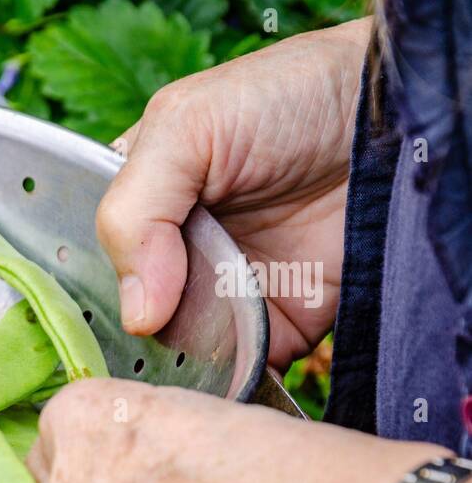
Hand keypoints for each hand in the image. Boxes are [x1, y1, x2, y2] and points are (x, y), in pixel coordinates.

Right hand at [96, 19, 371, 368]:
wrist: (399, 121)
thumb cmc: (288, 98)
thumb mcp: (187, 127)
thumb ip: (135, 210)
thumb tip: (136, 313)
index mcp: (139, 205)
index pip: (88, 261)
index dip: (82, 293)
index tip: (82, 322)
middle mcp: (173, 255)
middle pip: (127, 319)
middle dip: (128, 341)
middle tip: (138, 349)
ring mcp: (222, 294)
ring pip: (176, 354)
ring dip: (174, 369)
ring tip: (173, 373)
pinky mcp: (275, 328)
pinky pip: (236, 373)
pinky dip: (226, 384)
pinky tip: (212, 384)